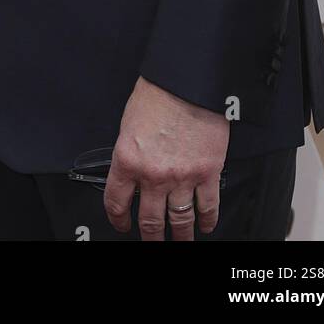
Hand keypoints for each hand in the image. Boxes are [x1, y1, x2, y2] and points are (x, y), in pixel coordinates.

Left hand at [103, 76, 228, 241]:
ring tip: (180, 241)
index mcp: (128, 160)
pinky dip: (207, 220)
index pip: (116, 202)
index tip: (122, 224)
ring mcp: (182, 177)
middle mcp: (153, 175)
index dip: (118, 219)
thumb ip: (129, 152)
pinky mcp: (207, 173)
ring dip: (180, 236)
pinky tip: (205, 225)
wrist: (187, 82)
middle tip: (152, 241)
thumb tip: (131, 170)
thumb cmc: (158, 94)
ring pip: (180, 220)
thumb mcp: (128, 123)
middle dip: (150, 236)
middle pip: (150, 220)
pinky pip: (208, 207)